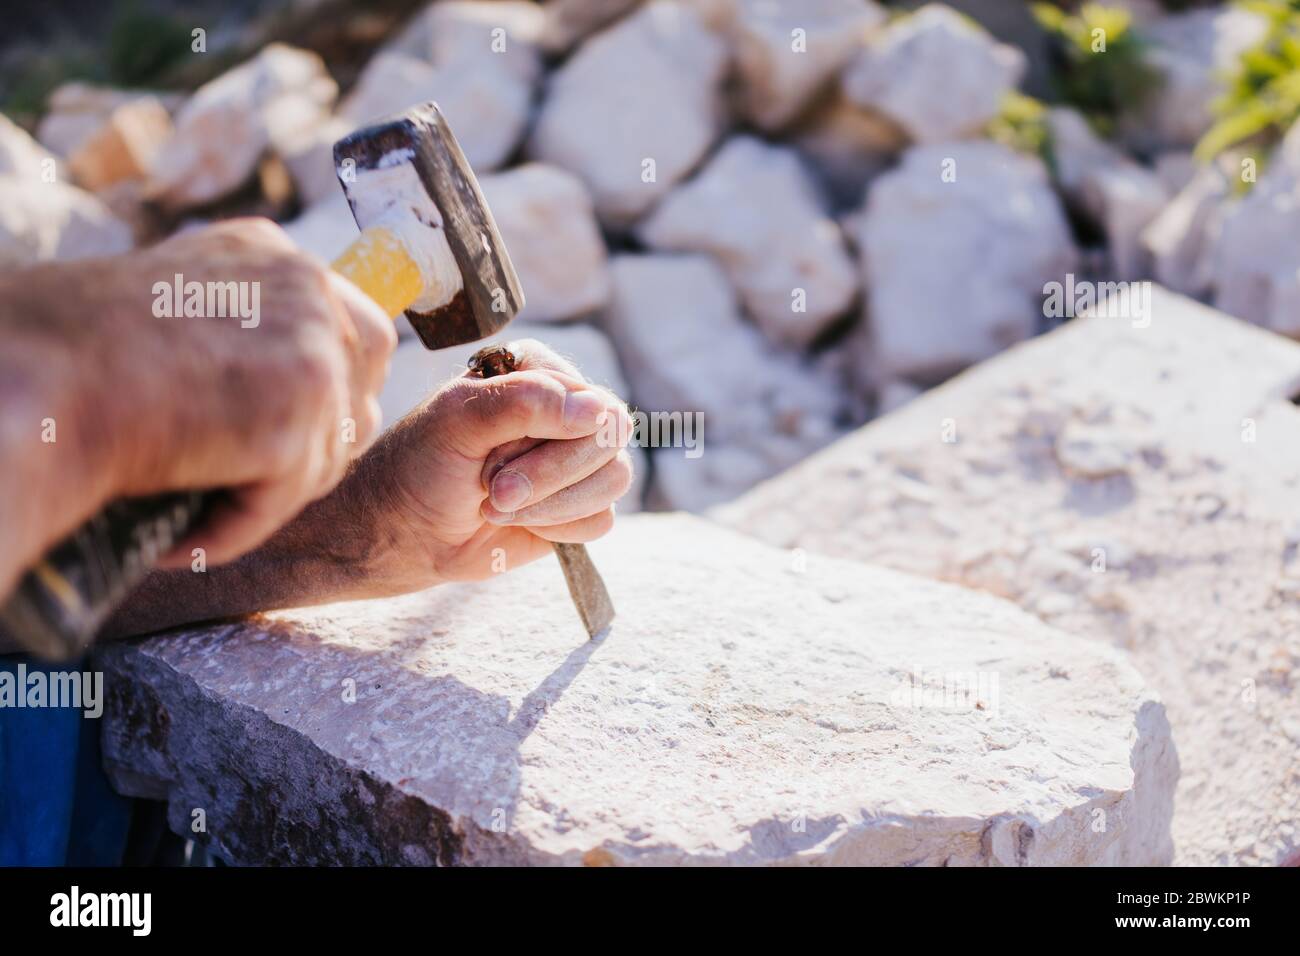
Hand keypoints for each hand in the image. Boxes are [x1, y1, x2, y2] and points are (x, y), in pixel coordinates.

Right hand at [0, 218, 395, 593]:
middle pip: (364, 391)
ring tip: (196, 500)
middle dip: (320, 444)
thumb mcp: (178, 314)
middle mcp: (306, 287)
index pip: (358, 332)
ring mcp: (310, 345)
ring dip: (268, 492)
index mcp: (275, 257)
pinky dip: (235, 527)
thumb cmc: (76, 358)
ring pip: (330, 453)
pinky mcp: (300, 408)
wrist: (36, 379)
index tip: (279, 431)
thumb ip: (244, 332)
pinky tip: (183, 534)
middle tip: (247, 479)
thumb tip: (299, 394)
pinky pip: (286, 498)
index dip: (331, 395)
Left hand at [339, 339, 634, 593]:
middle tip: (494, 492)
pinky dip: (557, 529)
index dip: (551, 438)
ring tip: (497, 507)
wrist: (402, 534)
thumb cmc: (420, 466)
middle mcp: (564, 411)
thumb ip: (525, 403)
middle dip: (548, 476)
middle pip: (608, 440)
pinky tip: (518, 523)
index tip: (494, 457)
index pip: (590, 400)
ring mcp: (574, 460)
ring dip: (551, 505)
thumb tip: (599, 412)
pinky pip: (602, 520)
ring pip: (614, 479)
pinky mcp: (576, 506)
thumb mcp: (457, 422)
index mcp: (537, 373)